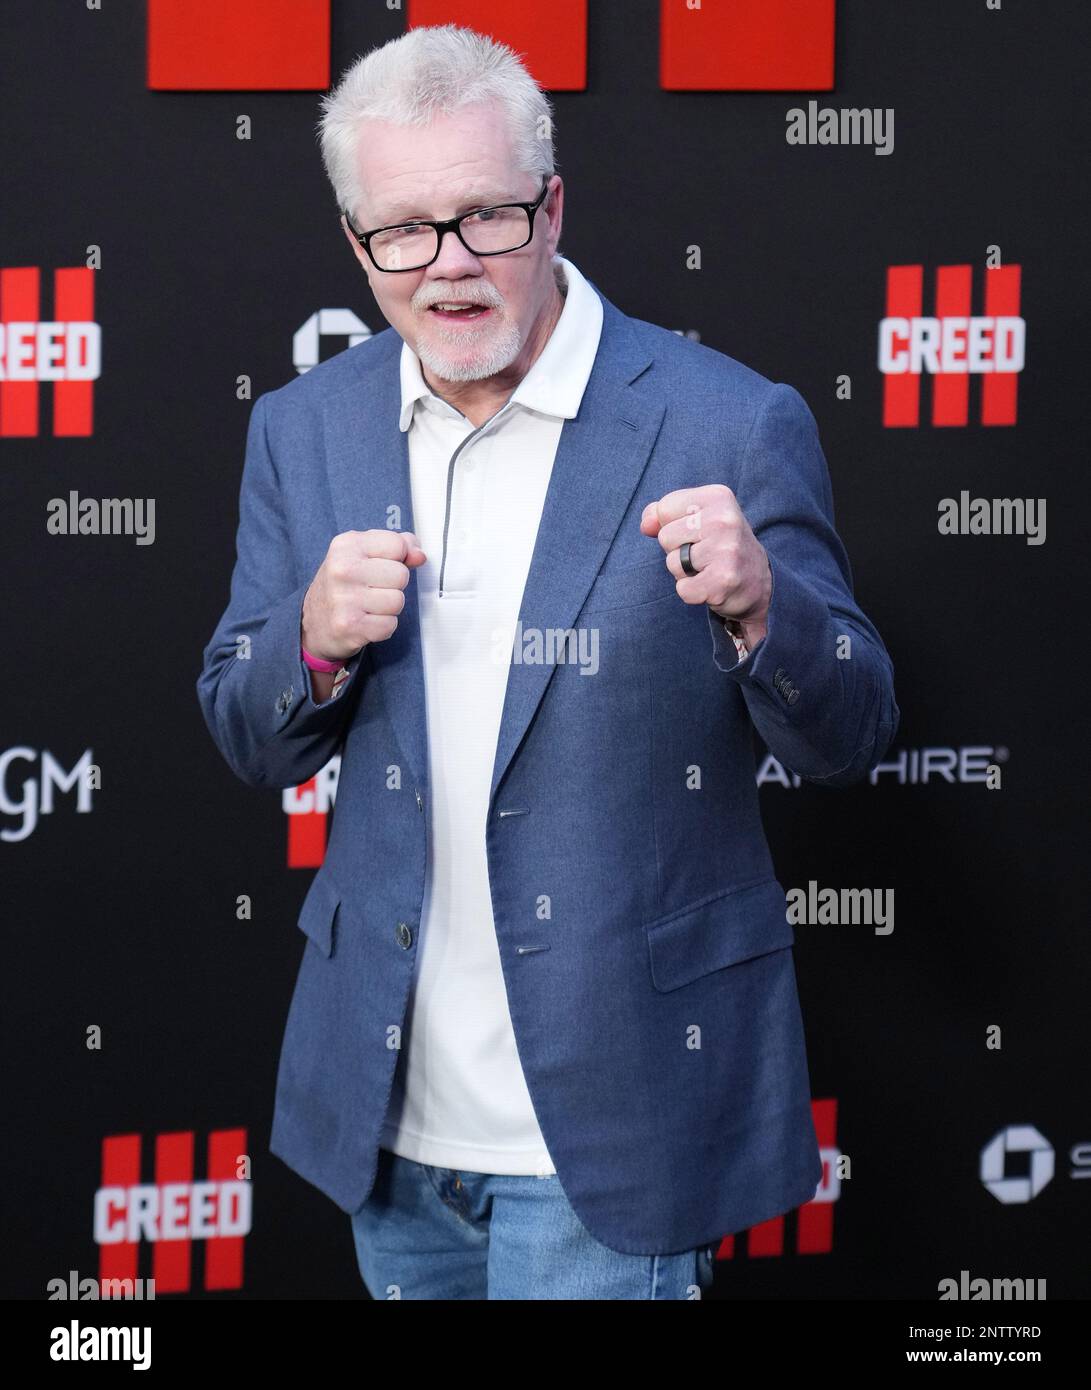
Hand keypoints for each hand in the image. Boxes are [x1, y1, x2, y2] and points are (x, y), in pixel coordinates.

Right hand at [301, 529, 425, 660]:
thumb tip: (419, 555)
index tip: (383, 565)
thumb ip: (395, 546)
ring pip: (397, 601)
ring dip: (389, 608)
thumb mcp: (362, 554)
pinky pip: (390, 625)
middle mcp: (342, 569)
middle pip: (401, 575)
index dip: (399, 557)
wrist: (314, 622)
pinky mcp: (349, 625)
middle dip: (394, 585)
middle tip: (373, 590)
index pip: (397, 544)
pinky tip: (366, 621)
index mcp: (346, 545)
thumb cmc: (343, 585)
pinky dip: (383, 626)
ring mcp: (344, 598)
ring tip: (369, 606)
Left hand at [640, 485, 770, 646]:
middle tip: (705, 554)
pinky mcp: (724, 581)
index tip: (698, 532)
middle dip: (678, 550)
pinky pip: (683, 589)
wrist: (760, 582)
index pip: (664, 508)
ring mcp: (726, 550)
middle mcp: (725, 519)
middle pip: (665, 537)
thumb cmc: (719, 545)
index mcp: (718, 496)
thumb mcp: (696, 518)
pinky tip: (712, 585)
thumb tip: (646, 524)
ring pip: (672, 564)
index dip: (672, 525)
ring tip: (709, 569)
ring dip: (685, 573)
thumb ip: (663, 514)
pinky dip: (692, 593)